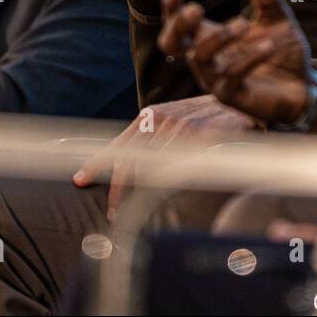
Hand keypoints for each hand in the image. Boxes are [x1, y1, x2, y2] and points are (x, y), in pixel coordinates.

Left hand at [72, 94, 261, 220]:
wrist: (236, 102)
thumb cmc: (202, 116)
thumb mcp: (171, 122)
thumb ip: (150, 139)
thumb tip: (127, 166)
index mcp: (148, 116)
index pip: (117, 144)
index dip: (97, 163)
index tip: (80, 179)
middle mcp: (160, 119)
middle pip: (130, 160)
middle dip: (119, 190)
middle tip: (114, 213)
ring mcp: (180, 126)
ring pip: (152, 166)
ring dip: (143, 193)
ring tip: (138, 214)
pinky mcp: (200, 135)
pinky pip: (179, 165)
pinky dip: (168, 182)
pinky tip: (165, 195)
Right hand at [184, 0, 314, 127]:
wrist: (304, 86)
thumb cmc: (282, 53)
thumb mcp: (278, 21)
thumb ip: (268, 0)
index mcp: (212, 39)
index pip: (180, 24)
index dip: (171, 7)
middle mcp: (209, 59)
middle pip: (172, 44)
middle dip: (178, 25)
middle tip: (195, 9)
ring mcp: (217, 80)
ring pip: (199, 58)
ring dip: (219, 37)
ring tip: (244, 24)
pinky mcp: (233, 97)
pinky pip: (231, 77)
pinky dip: (249, 58)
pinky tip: (268, 45)